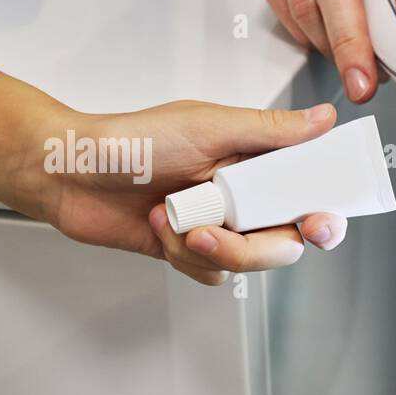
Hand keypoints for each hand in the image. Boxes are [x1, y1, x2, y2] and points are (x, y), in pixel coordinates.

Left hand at [16, 100, 348, 284]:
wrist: (71, 173)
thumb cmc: (133, 140)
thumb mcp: (209, 127)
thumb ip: (272, 131)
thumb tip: (323, 119)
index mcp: (257, 162)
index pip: (311, 192)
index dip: (324, 213)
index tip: (319, 222)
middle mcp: (245, 196)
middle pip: (286, 240)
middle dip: (256, 243)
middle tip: (228, 227)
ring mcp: (220, 226)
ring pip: (250, 263)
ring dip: (211, 247)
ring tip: (178, 219)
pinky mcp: (192, 252)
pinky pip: (214, 274)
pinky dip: (185, 257)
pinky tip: (161, 228)